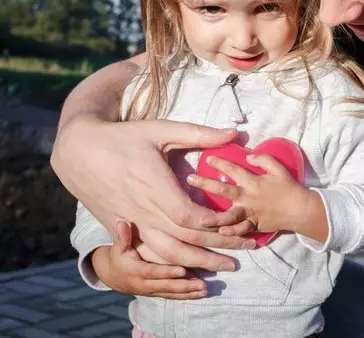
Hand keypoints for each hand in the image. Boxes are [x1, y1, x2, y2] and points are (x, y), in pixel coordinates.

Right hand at [52, 117, 254, 271]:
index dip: (217, 223)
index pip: (192, 217)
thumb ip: (199, 134)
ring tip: (224, 267)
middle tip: (249, 249)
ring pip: (168, 255)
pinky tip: (191, 269)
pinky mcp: (123, 231)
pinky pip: (150, 255)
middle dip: (220, 248)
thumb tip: (235, 131)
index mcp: (156, 188)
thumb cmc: (122, 137)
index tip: (239, 218)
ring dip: (199, 263)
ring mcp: (132, 225)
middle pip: (186, 241)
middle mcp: (144, 212)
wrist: (78, 151)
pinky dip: (172, 266)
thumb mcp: (160, 130)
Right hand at [92, 221, 206, 299]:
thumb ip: (123, 236)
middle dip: (184, 286)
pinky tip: (201, 293)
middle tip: (203, 284)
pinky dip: (186, 295)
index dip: (167, 272)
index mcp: (134, 271)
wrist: (113, 276)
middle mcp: (143, 284)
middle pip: (165, 286)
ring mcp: (151, 290)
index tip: (182, 271)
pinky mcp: (157, 293)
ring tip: (205, 290)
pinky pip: (172, 296)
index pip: (152, 272)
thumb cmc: (119, 256)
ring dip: (189, 292)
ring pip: (171, 293)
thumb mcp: (118, 246)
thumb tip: (122, 223)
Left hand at [187, 154, 327, 241]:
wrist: (299, 210)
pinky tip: (219, 232)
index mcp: (253, 181)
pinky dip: (230, 232)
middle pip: (224, 190)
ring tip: (199, 218)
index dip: (220, 163)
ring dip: (214, 217)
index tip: (206, 158)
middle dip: (206, 184)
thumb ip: (264, 160)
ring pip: (229, 215)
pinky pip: (240, 230)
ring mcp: (250, 212)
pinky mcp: (253, 225)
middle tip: (190, 179)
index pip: (233, 169)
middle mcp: (248, 196)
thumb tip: (249, 156)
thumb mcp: (279, 169)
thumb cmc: (289, 188)